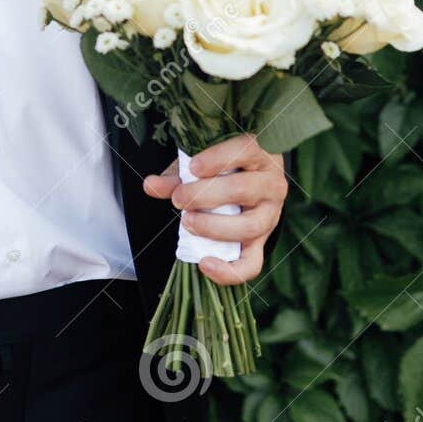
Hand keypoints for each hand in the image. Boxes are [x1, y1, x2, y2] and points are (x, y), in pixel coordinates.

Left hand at [142, 131, 287, 284]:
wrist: (251, 184)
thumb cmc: (225, 169)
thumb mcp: (203, 165)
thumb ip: (177, 175)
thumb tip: (150, 185)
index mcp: (260, 156)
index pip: (246, 150)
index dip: (219, 159)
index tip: (192, 167)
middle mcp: (272, 185)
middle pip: (244, 189)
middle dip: (206, 195)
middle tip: (179, 199)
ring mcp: (270, 216)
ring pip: (249, 226)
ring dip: (213, 227)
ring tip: (187, 222)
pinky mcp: (262, 243)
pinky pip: (251, 264)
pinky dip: (229, 270)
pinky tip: (204, 264)